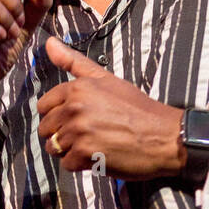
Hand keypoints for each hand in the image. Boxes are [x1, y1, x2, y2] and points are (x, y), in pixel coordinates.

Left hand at [37, 36, 186, 179]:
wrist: (165, 137)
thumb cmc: (139, 109)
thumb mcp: (107, 79)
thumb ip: (75, 63)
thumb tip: (50, 43)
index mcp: (77, 88)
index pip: (43, 106)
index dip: (57, 116)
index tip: (76, 120)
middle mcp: (74, 107)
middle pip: (46, 129)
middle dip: (62, 135)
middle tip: (88, 136)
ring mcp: (79, 131)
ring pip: (54, 148)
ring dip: (71, 151)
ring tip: (94, 145)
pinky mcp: (85, 153)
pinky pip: (67, 164)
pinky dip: (81, 165)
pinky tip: (99, 157)